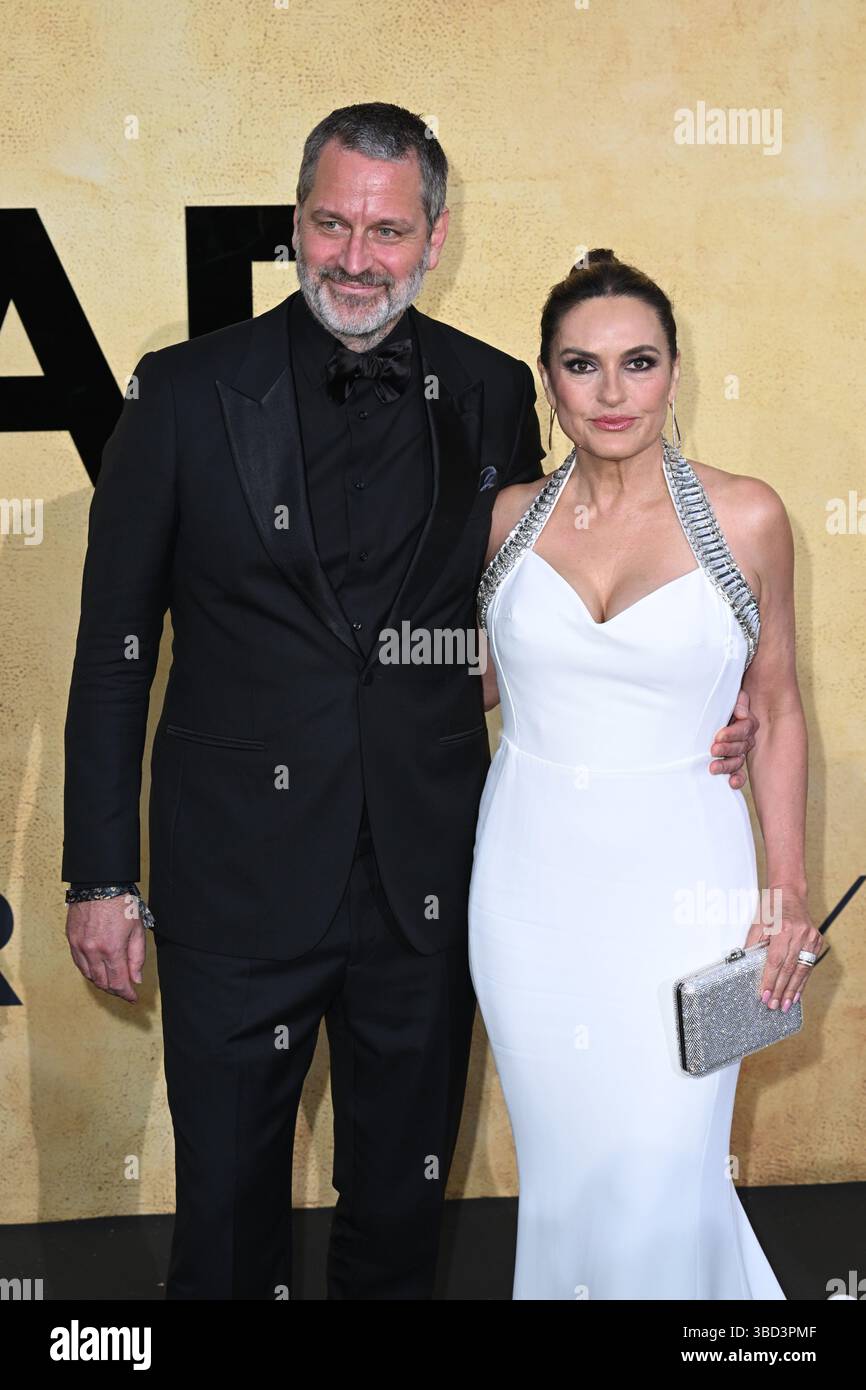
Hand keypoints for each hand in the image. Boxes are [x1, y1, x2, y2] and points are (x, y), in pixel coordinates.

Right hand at [66, 895, 146, 1003]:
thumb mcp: (137, 929)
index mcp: (111, 949)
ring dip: (102, 982)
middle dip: (115, 990)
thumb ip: (137, 956)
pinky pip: (79, 963)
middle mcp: (92, 951)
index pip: (118, 982)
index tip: (133, 998)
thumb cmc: (121, 902)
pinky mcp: (71, 939)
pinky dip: (89, 971)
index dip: (127, 994)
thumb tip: (135, 978)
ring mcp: (79, 946)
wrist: (99, 883)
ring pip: (89, 975)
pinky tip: (97, 971)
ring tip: (113, 982)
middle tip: (125, 991)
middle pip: (102, 982)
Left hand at [709, 687, 758, 788]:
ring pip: (737, 761)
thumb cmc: (719, 705)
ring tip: (713, 768)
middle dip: (727, 749)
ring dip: (727, 765)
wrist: (709, 714)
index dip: (733, 733)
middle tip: (713, 750)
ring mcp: (738, 753)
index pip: (745, 728)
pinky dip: (737, 779)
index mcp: (746, 723)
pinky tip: (731, 783)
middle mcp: (744, 739)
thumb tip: (741, 713)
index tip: (719, 736)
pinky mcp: (730, 764)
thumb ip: (738, 702)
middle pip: (741, 746)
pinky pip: (738, 773)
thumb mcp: (728, 699)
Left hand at [744, 885, 821, 1012]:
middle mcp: (799, 934)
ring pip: (802, 970)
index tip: (764, 995)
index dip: (770, 980)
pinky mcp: (817, 941)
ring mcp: (811, 938)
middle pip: (789, 968)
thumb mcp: (758, 925)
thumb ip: (753, 946)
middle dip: (780, 990)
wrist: (789, 894)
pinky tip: (796, 993)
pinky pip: (808, 965)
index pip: (776, 961)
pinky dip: (802, 981)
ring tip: (785, 1005)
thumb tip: (744, 966)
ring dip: (793, 990)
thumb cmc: (771, 909)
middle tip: (773, 1006)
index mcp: (783, 929)